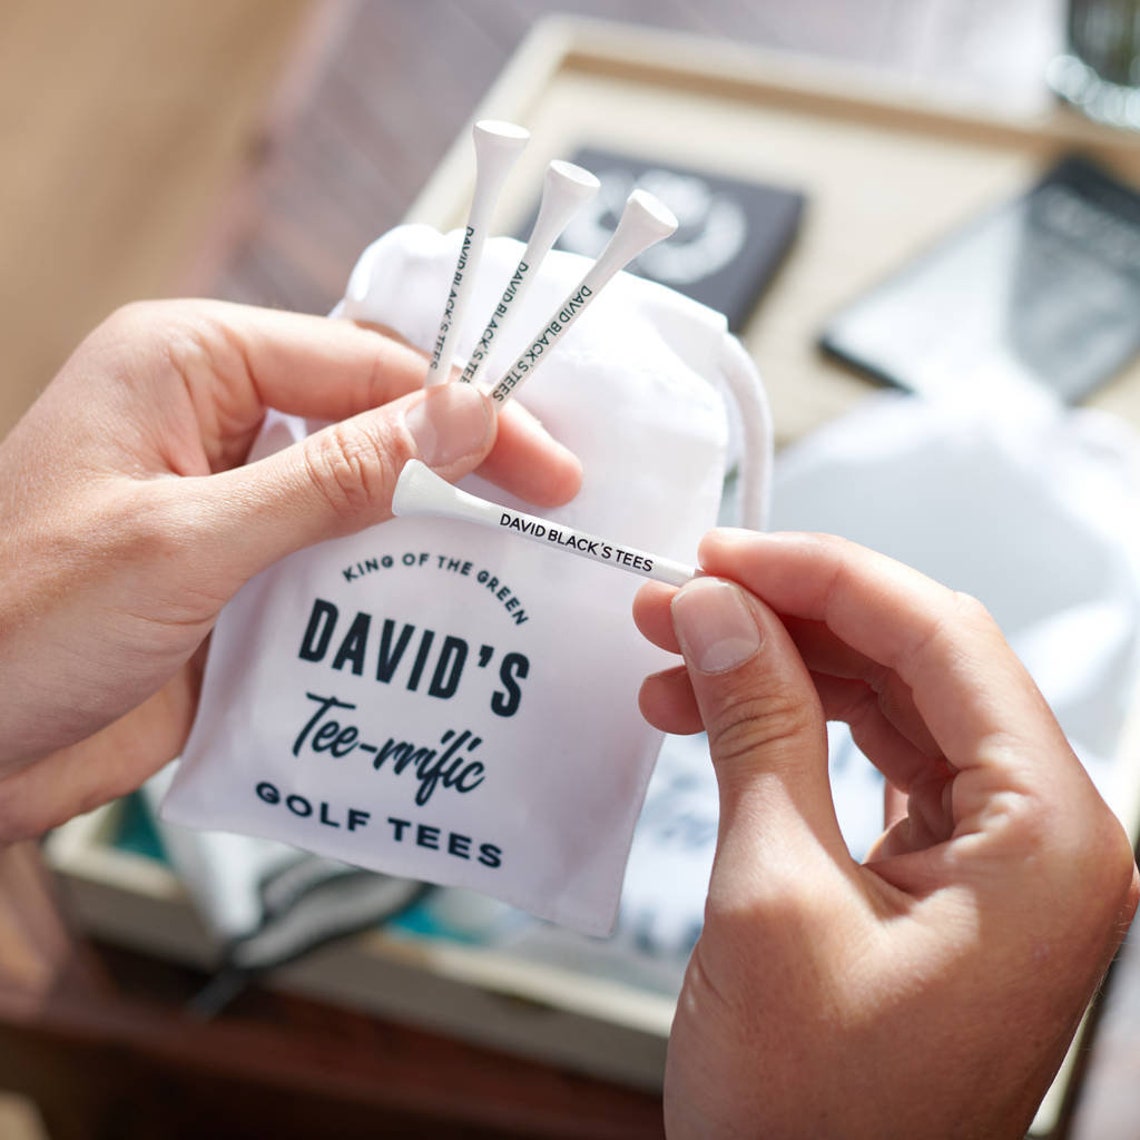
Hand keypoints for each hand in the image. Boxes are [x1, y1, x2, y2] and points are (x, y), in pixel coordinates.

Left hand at [0, 300, 579, 838]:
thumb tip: (461, 421)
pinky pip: (340, 569)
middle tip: (556, 512)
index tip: (551, 469)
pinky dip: (393, 593)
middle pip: (376, 423)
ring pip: (368, 500)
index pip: (367, 366)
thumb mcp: (188, 541)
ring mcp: (232, 504)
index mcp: (191, 365)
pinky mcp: (242, 578)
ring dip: (435, 535)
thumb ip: (332, 479)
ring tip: (523, 570)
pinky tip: (450, 621)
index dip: (468, 413)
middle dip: (463, 468)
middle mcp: (218, 422)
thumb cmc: (14, 623)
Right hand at [635, 529, 1138, 1138]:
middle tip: (683, 600)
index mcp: (1051, 842)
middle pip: (917, 665)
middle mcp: (1047, 842)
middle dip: (788, 620)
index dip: (824, 576)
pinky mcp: (945, 884)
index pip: (942, 639)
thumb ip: (754, 728)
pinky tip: (717, 714)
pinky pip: (874, 766)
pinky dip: (793, 731)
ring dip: (780, 672)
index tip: (726, 553)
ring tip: (675, 658)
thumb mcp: (770, 895)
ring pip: (889, 708)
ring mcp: (999, 864)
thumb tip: (720, 611)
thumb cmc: (812, 1123)